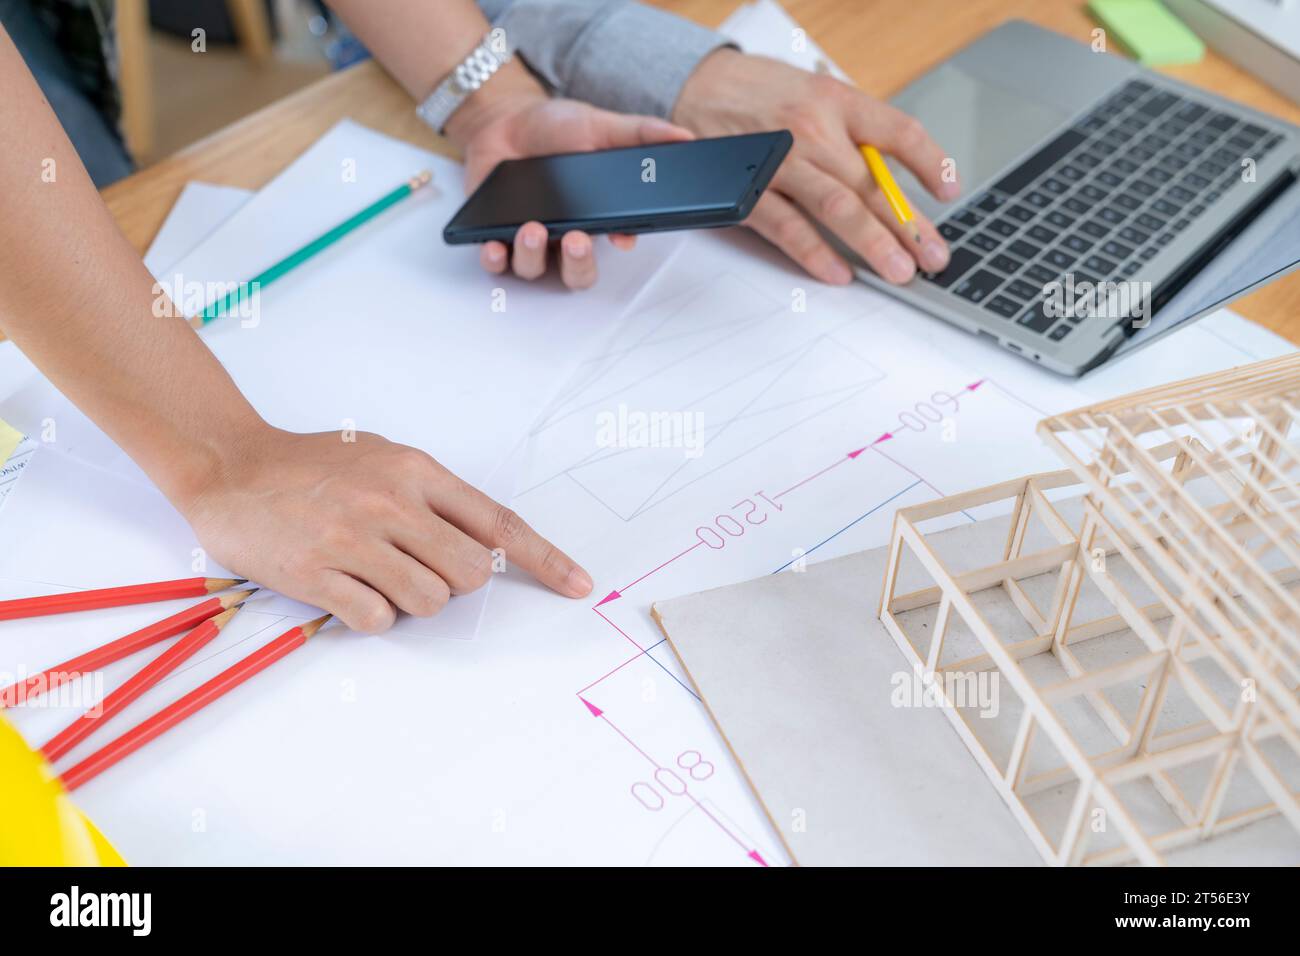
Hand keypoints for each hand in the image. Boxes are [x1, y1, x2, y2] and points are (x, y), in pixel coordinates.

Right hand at [179, 427, 592, 633]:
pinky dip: (373, 616)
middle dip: (457, 584)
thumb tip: (485, 542)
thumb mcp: (385, 458)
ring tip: (375, 574)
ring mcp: (352, 538)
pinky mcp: (315, 573)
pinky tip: (348, 588)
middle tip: (419, 567)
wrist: (230, 465)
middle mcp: (391, 502)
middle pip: (470, 574)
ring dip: (412, 601)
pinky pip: (377, 619)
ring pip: (428, 601)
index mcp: (416, 472)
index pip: (498, 523)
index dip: (545, 560)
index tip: (578, 585)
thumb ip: (435, 495)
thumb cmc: (314, 465)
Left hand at [449, 79, 692, 288]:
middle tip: (578, 240)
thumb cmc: (553, 129)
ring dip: (534, 256)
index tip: (621, 238)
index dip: (620, 245)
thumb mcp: (599, 124)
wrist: (504, 120)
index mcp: (594, 218)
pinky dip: (495, 260)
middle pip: (578, 275)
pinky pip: (495, 265)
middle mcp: (564, 237)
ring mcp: (529, 241)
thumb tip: (685, 137)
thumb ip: (639, 133)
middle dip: (580, 265)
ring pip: (535, 271)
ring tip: (533, 228)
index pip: (614, 244)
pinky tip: (495, 246)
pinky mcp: (494, 237)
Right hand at [674, 50, 960, 284]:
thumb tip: (892, 180)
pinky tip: (840, 272)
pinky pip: (788, 227)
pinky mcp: (749, 191)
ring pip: (837, 206)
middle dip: (909, 225)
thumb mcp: (816, 93)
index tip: (951, 192)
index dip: (931, 163)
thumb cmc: (760, 94)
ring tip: (900, 270)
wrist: (696, 87)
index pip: (898, 132)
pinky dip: (815, 253)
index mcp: (837, 102)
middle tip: (933, 256)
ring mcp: (781, 162)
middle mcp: (813, 130)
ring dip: (873, 242)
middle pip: (873, 182)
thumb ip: (852, 132)